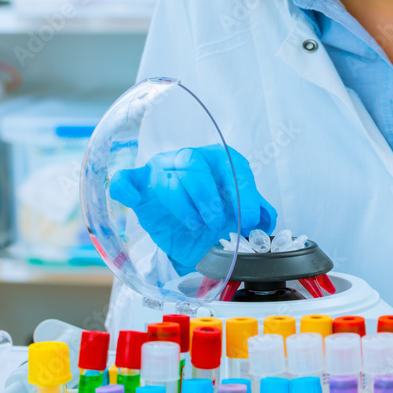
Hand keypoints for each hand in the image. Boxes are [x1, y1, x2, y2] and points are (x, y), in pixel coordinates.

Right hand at [109, 144, 276, 272]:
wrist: (184, 233)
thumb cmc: (212, 216)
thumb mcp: (236, 216)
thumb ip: (256, 212)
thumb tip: (268, 221)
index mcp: (218, 161)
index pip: (232, 163)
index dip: (243, 192)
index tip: (249, 219)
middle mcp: (189, 159)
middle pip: (195, 164)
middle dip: (209, 196)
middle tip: (217, 223)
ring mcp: (160, 170)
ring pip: (166, 177)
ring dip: (183, 205)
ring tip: (195, 226)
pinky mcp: (138, 186)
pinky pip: (124, 180)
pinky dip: (125, 189)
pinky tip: (133, 200)